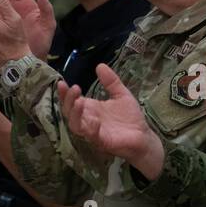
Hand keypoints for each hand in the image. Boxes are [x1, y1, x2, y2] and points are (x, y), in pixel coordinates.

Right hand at [61, 63, 164, 178]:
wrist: (143, 136)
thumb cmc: (130, 117)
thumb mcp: (121, 94)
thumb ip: (111, 81)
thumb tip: (100, 65)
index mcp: (90, 109)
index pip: (71, 100)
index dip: (64, 93)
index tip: (62, 82)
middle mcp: (88, 120)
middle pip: (69, 112)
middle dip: (68, 100)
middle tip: (74, 88)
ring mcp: (93, 132)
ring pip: (75, 125)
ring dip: (75, 113)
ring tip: (79, 101)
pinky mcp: (102, 142)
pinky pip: (92, 136)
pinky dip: (91, 128)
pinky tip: (95, 119)